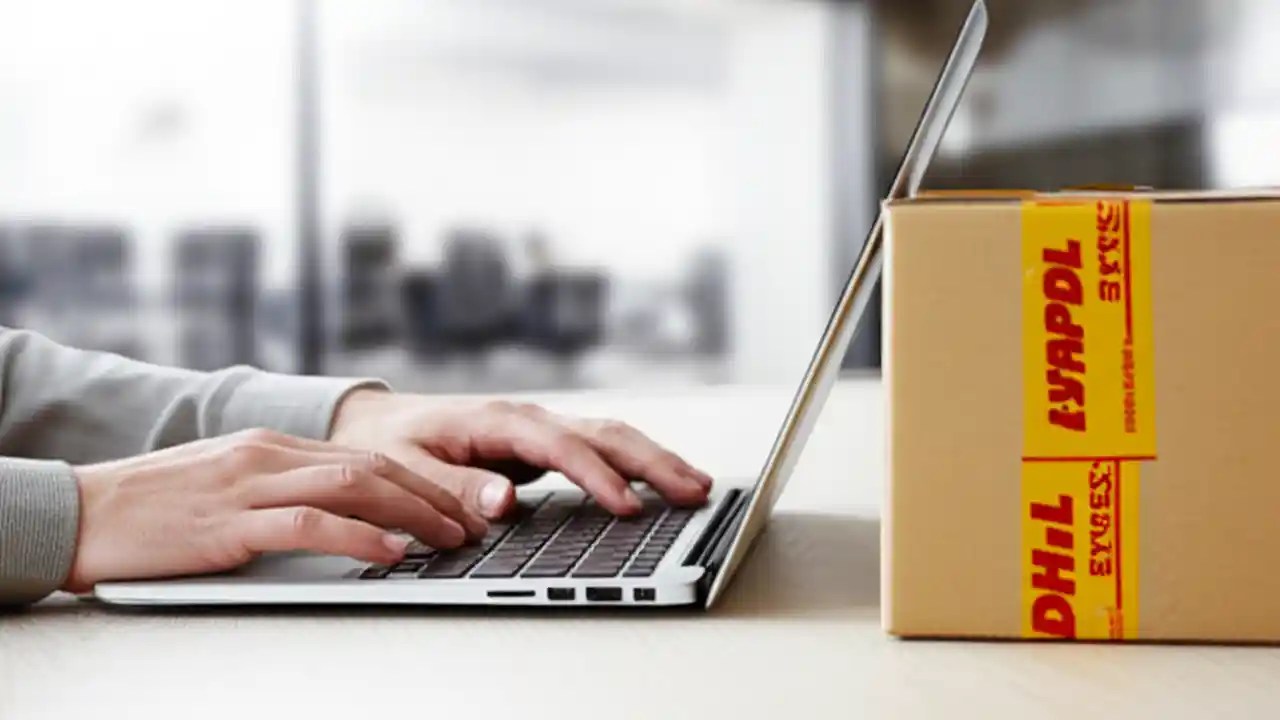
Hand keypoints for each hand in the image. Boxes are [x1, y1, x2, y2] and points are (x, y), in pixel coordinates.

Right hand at [64, 429, 487, 591]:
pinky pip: (310, 524)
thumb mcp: (225, 482)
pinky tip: (389, 552)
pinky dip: (359, 537)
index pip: (360, 454)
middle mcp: (267, 454)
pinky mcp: (230, 523)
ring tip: (445, 538)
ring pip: (351, 486)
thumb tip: (336, 511)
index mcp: (270, 443)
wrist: (81, 511)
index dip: (414, 479)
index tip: (449, 502)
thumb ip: (277, 487)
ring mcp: (248, 484)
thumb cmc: (152, 505)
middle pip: (369, 464)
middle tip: (465, 522)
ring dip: (410, 513)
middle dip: (427, 494)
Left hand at [329, 391, 713, 518]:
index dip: (598, 477)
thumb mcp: (404, 467)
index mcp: (497, 421)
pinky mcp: (544, 445)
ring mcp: (540, 429)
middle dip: (653, 461)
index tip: (629, 506)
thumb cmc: (389, 444)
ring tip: (698, 486)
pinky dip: (637, 463)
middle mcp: (528, 419)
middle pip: (605, 433)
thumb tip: (503, 503)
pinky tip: (662, 482)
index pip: (561, 447)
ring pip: (612, 436)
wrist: (375, 424)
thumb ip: (452, 487)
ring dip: (656, 459)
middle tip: (694, 490)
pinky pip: (601, 449)